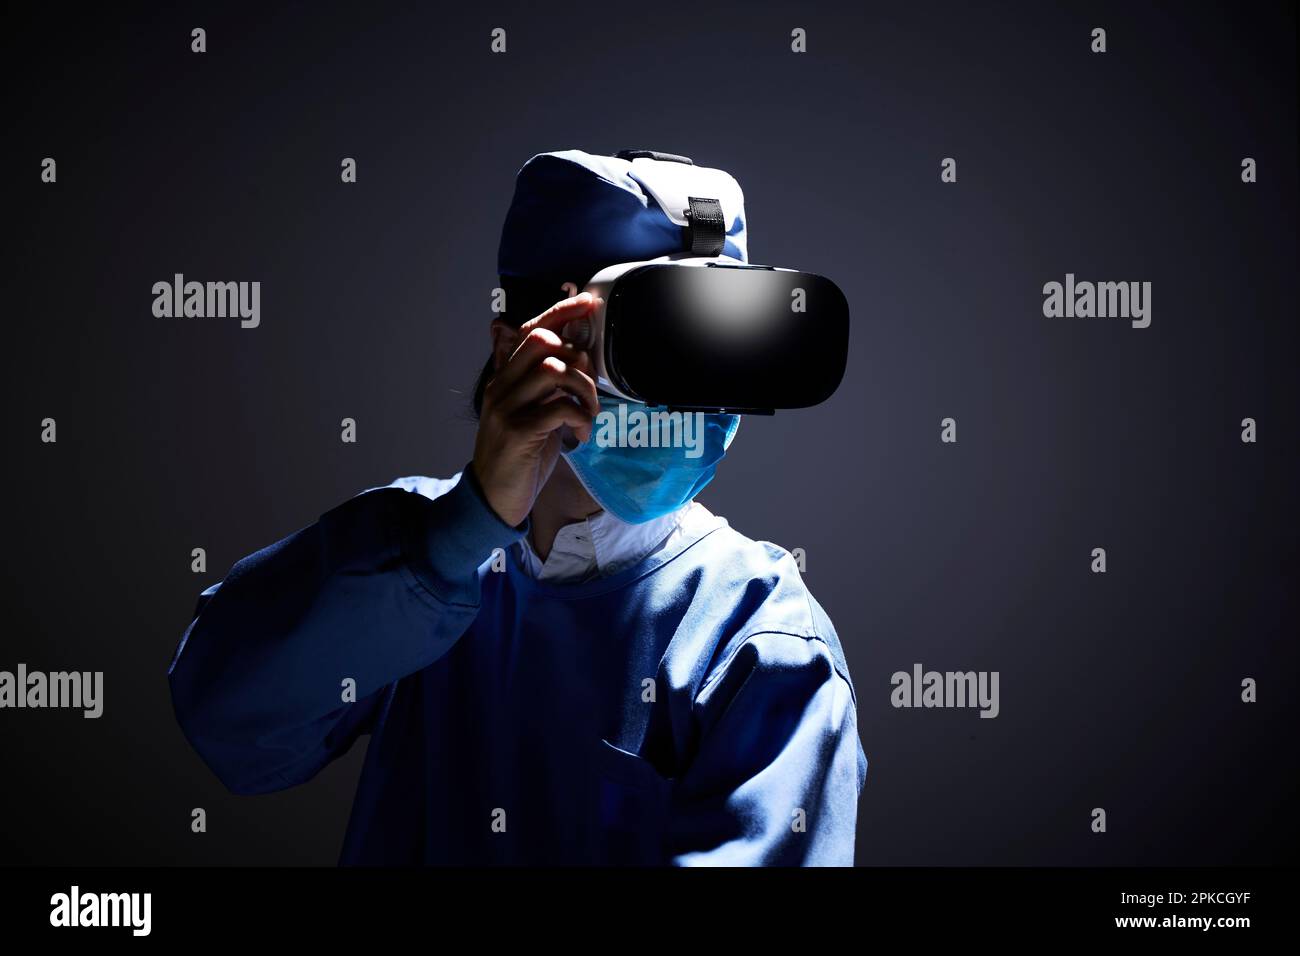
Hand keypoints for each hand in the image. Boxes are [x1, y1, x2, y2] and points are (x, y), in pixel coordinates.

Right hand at [471, 293, 600, 526]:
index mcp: (504, 379)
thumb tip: (574, 352)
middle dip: (577, 357)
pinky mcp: (518, 433)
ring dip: (584, 389)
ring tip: (589, 413)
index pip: (530, 330)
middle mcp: (501, 387)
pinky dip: (580, 416)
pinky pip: (559, 407)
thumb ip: (546, 386)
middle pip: (542, 341)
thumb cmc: (519, 456)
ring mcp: (507, 408)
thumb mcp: (532, 413)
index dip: (560, 311)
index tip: (587, 302)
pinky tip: (581, 433)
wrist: (493, 498)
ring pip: (554, 370)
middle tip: (588, 387)